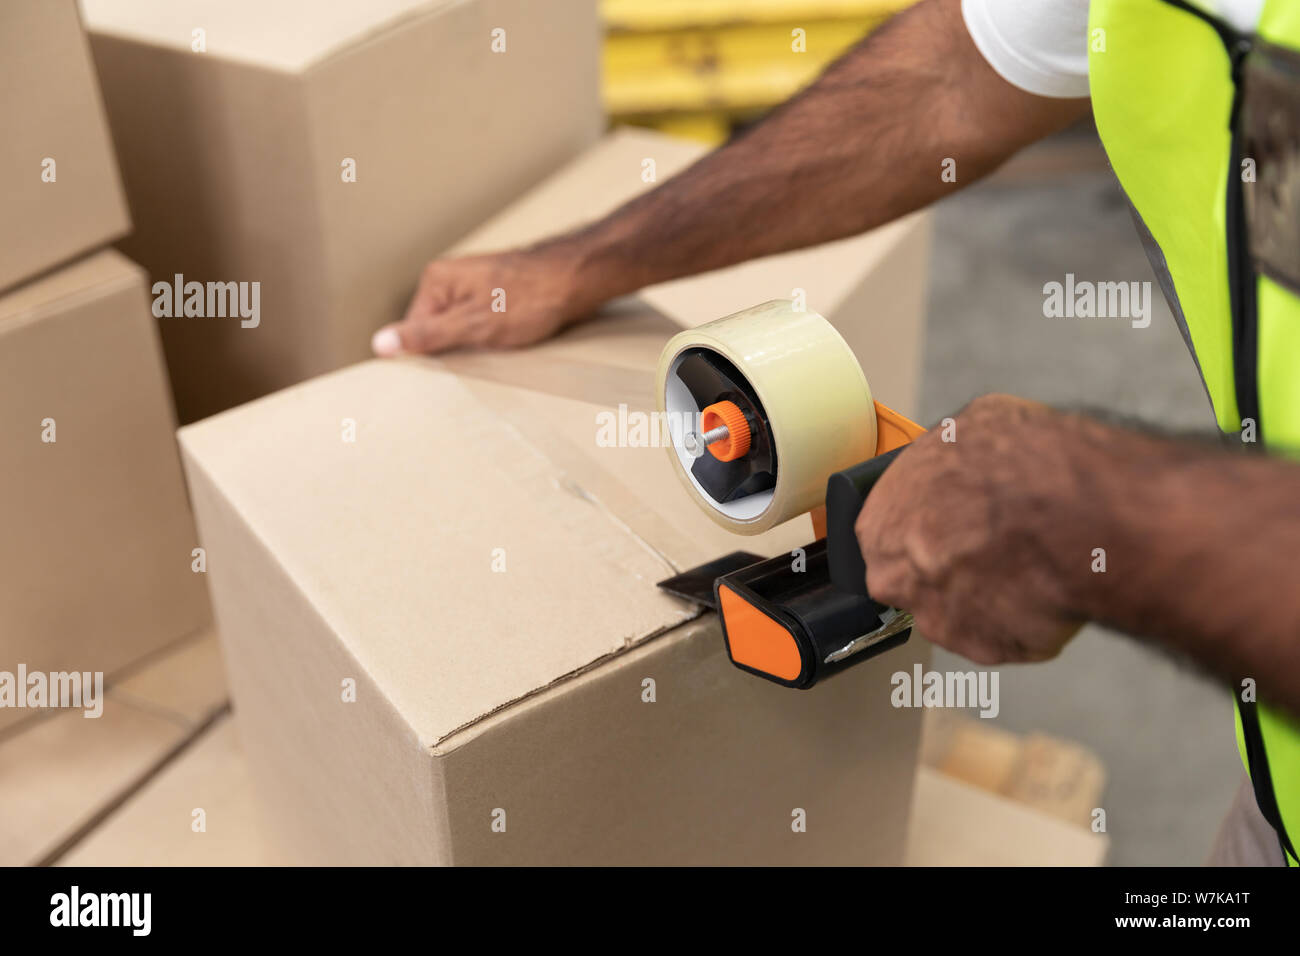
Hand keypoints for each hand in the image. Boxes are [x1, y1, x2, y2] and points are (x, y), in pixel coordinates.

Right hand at [371, 246, 597, 355]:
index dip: (431, 354)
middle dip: (454, 350)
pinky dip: (490, 340)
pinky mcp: (494, 297)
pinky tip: (508, 342)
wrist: (576, 279)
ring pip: (460, 331)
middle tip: (479, 358)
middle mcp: (450, 280)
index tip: (451, 368)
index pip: (413, 331)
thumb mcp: (472, 325)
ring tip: (497, 347)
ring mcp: (473, 287)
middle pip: (436, 331)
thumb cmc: (529, 298)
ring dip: (475, 346)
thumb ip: (427, 335)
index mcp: (436, 281)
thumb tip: (380, 344)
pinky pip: (479, 326)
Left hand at [855, 394, 1086, 664]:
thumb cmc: (1022, 464)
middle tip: (996, 545)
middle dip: (952, 565)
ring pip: (960, 610)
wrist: (1079, 512)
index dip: (926, 527)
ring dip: (990, 594)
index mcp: (879, 522)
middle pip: (916, 578)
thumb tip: (958, 461)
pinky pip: (1004, 635)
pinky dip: (1025, 618)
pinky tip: (1047, 586)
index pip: (886, 534)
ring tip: (1032, 561)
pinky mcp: (985, 649)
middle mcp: (897, 577)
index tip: (954, 525)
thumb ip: (944, 461)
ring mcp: (939, 618)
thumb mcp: (969, 427)